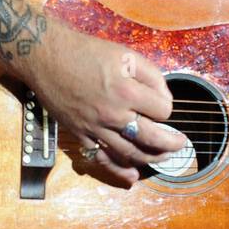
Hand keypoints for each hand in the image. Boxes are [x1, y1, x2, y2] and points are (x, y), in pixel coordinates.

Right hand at [20, 22, 188, 189]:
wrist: (47, 58)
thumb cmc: (87, 52)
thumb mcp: (126, 54)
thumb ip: (152, 75)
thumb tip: (165, 98)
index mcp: (127, 91)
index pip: (163, 111)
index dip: (167, 108)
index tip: (162, 104)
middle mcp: (113, 114)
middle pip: (152, 139)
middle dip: (171, 144)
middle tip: (181, 144)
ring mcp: (95, 128)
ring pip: (130, 153)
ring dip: (151, 158)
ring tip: (164, 157)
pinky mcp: (80, 135)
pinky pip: (102, 158)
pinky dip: (119, 170)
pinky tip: (132, 176)